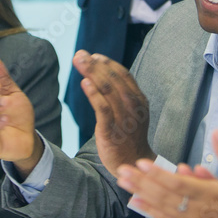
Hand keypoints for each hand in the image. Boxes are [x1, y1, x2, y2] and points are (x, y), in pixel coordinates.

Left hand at [73, 50, 154, 175]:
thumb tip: (102, 73)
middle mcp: (133, 106)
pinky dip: (94, 94)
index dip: (107, 63)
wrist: (133, 163)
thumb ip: (120, 94)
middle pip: (113, 79)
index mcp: (139, 99)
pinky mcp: (112, 131)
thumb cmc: (128, 135)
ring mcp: (124, 118)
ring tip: (79, 62)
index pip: (123, 74)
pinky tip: (85, 83)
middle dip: (95, 64)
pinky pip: (103, 109)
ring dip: (92, 73)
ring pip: (108, 90)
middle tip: (80, 54)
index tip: (93, 55)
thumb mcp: (131, 111)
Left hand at [115, 130, 217, 217]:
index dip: (158, 174)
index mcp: (209, 195)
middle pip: (164, 194)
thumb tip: (216, 132)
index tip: (142, 163)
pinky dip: (150, 211)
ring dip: (140, 193)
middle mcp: (197, 210)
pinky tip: (137, 202)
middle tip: (122, 170)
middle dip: (141, 181)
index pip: (178, 183)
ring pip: (161, 207)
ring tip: (123, 182)